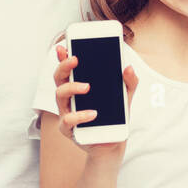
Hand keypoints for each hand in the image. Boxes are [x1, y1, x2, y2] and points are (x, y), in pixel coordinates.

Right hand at [52, 42, 137, 159]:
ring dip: (71, 88)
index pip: (67, 67)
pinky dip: (79, 115)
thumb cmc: (114, 116)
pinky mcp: (69, 129)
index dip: (62, 55)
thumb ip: (129, 82)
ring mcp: (66, 112)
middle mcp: (69, 97)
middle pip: (58, 78)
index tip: (64, 45)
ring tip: (87, 86)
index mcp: (78, 85)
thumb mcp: (125, 96)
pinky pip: (68, 120)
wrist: (113, 142)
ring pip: (59, 95)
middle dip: (64, 66)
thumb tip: (128, 67)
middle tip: (75, 60)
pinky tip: (92, 113)